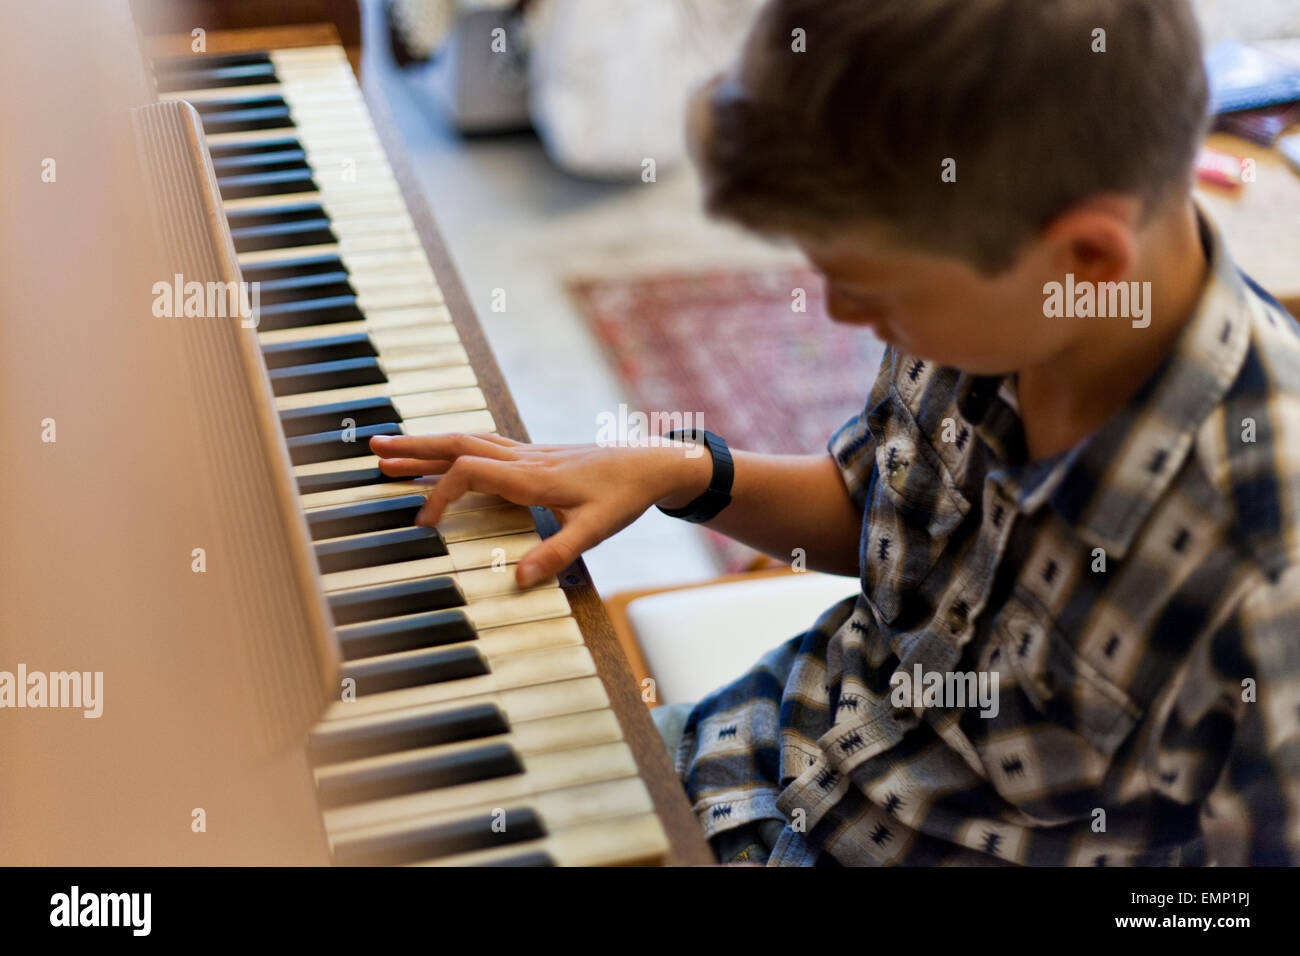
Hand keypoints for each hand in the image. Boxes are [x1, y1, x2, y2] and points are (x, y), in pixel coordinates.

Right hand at [369, 433, 710, 588]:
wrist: (652, 464)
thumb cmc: (624, 496)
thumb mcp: (594, 531)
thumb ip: (557, 554)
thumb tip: (519, 580)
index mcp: (531, 476)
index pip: (467, 473)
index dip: (439, 495)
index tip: (420, 523)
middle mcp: (522, 459)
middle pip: (456, 444)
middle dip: (413, 448)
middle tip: (372, 450)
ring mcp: (526, 454)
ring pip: (466, 441)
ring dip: (427, 444)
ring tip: (391, 449)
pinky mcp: (533, 455)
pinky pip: (482, 444)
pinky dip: (452, 446)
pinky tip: (442, 453)